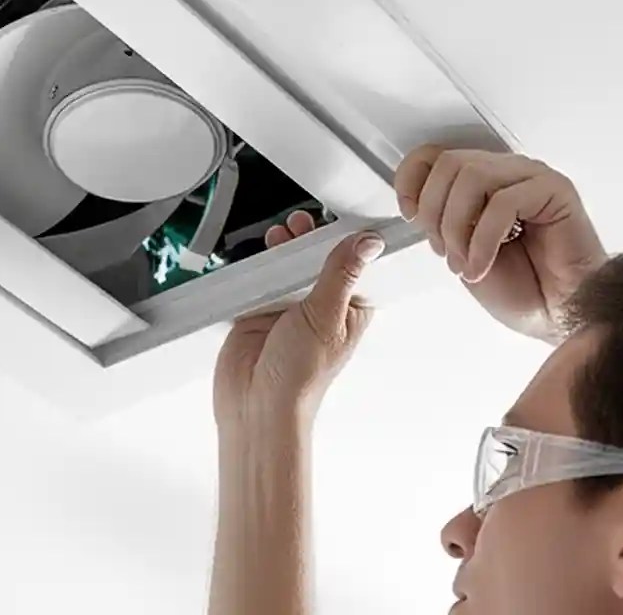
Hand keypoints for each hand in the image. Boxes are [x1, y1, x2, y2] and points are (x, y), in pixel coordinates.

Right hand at [214, 211, 383, 428]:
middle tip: (302, 224)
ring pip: (289, 264)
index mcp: (349, 310)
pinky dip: (259, 263)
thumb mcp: (325, 317)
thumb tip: (367, 242)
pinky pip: (261, 276)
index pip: (357, 265)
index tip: (343, 218)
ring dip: (284, 247)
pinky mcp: (261, 309)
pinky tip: (260, 251)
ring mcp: (290, 307)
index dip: (351, 241)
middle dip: (310, 238)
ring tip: (280, 234)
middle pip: (319, 258)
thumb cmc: (299, 379)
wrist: (255, 405)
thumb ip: (341, 274)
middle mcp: (321, 307)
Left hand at [394, 147, 606, 342]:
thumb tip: (415, 205)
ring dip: (456, 227)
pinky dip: (482, 240)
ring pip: (472, 175)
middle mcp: (507, 172)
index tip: (408, 215)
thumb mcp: (461, 251)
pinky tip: (482, 266)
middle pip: (450, 163)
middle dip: (434, 212)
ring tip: (465, 262)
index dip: (412, 180)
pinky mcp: (555, 190)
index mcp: (484, 181)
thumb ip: (442, 220)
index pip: (435, 155)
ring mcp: (532, 177)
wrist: (558, 316)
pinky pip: (503, 202)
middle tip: (444, 251)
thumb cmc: (521, 289)